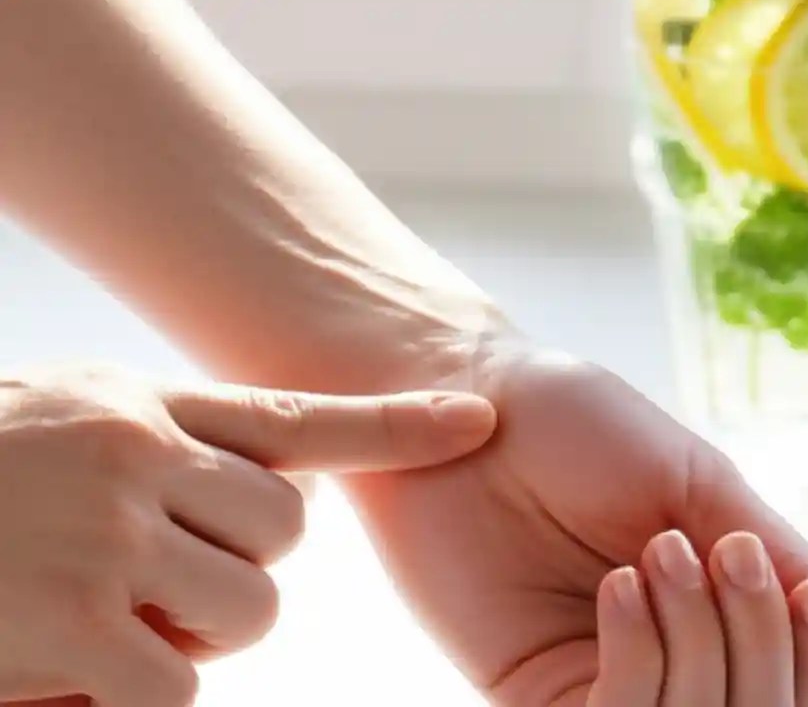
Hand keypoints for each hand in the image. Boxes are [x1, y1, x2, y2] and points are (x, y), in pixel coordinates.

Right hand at [0, 364, 494, 706]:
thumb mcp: (76, 427)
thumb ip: (187, 443)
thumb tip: (302, 487)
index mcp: (135, 407)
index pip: (295, 422)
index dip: (393, 425)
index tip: (475, 421)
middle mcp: (128, 459)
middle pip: (280, 539)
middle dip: (232, 570)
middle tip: (139, 570)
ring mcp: (95, 542)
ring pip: (243, 615)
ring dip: (185, 636)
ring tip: (90, 609)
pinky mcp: (62, 629)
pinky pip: (174, 687)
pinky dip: (129, 692)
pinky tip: (54, 657)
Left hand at [341, 343, 807, 704]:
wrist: (466, 401)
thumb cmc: (580, 423)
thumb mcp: (696, 483)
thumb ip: (783, 558)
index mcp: (716, 607)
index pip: (798, 681)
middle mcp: (669, 655)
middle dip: (761, 643)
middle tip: (726, 555)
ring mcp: (602, 680)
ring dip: (701, 642)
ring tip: (657, 551)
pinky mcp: (535, 694)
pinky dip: (639, 660)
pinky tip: (622, 586)